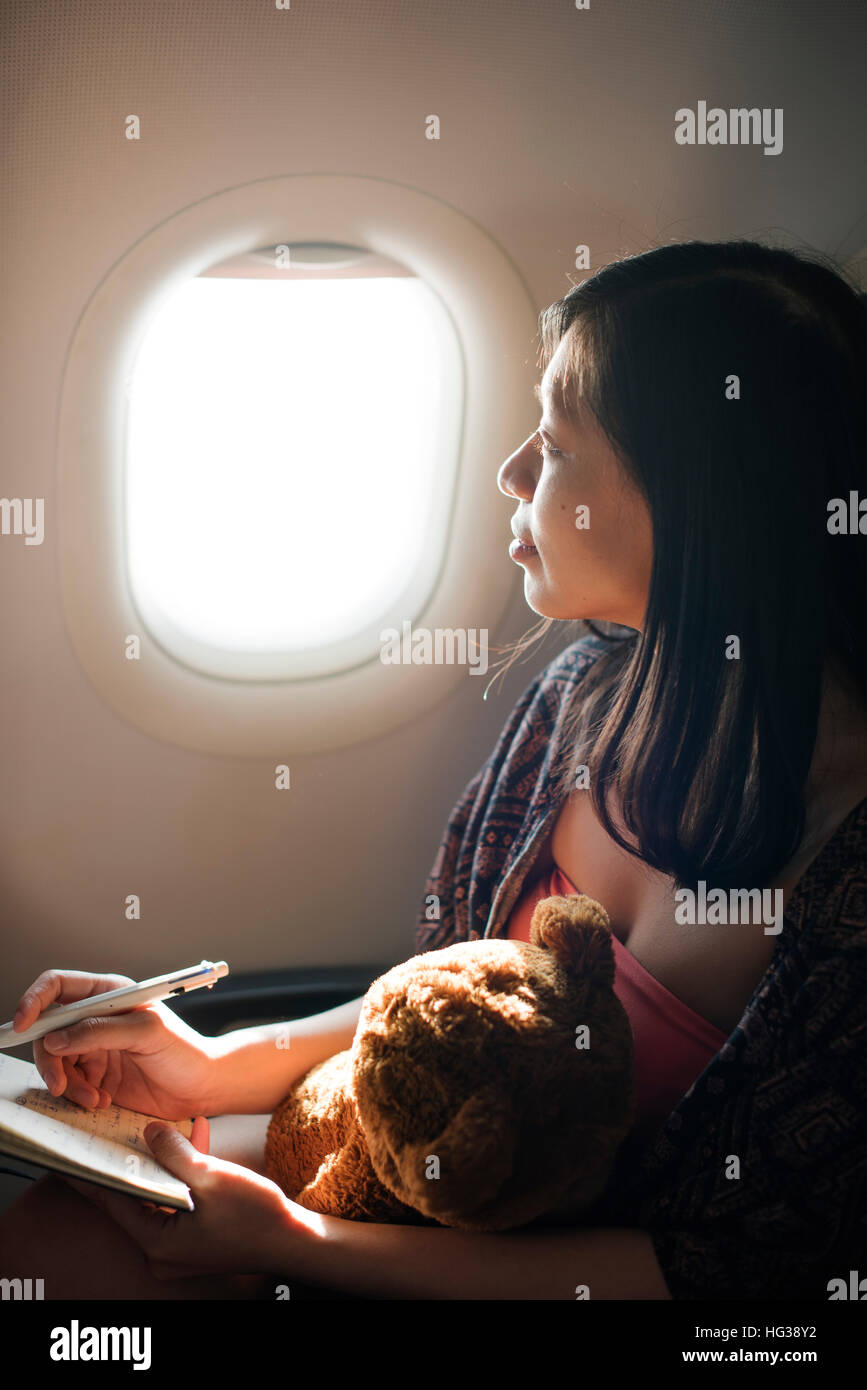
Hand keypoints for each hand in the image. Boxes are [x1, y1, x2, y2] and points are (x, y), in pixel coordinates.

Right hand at [13, 969, 220, 1119]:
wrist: (201, 1088)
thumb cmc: (184, 1051)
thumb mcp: (146, 1033)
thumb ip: (99, 1032)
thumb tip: (54, 1038)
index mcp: (108, 994)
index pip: (58, 987)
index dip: (34, 1001)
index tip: (23, 1025)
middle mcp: (96, 1018)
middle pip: (47, 1029)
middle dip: (48, 1058)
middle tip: (60, 1084)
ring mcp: (93, 1048)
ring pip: (55, 1061)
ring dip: (67, 1084)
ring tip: (94, 1098)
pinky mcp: (95, 1076)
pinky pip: (68, 1084)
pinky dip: (78, 1096)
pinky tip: (101, 1100)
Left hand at [62, 1117, 317, 1279]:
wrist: (292, 1240)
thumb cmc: (254, 1216)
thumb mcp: (210, 1178)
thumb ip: (174, 1154)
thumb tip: (147, 1133)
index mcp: (156, 1242)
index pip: (112, 1202)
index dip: (90, 1175)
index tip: (69, 1156)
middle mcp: (160, 1250)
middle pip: (133, 1197)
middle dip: (129, 1160)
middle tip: (106, 1132)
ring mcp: (178, 1246)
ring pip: (158, 1194)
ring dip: (164, 1161)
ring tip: (160, 1127)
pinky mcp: (195, 1236)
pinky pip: (179, 1200)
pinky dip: (184, 1174)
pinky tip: (196, 1139)